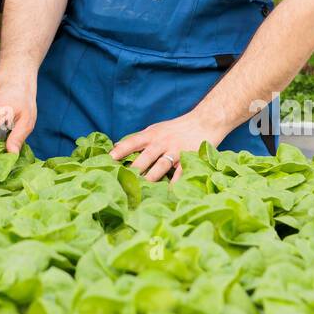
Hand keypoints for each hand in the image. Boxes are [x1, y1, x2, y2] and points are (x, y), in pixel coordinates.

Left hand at [109, 112, 226, 181]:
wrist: (205, 120)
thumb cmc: (177, 127)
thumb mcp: (156, 129)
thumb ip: (139, 138)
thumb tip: (117, 145)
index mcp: (152, 134)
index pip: (132, 142)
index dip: (120, 150)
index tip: (108, 159)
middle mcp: (162, 142)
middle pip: (145, 157)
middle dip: (133, 169)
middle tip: (122, 180)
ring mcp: (176, 151)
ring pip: (160, 166)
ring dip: (150, 178)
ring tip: (140, 189)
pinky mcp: (189, 158)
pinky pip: (180, 173)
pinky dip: (174, 183)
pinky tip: (167, 193)